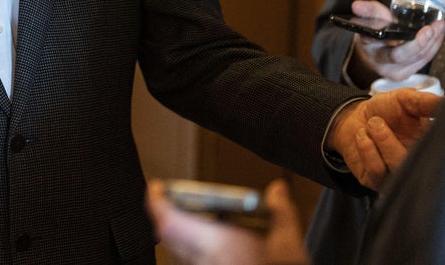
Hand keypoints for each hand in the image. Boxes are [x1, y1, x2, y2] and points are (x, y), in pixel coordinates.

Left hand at [146, 179, 307, 264]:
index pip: (170, 223)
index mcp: (218, 245)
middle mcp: (204, 262)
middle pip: (168, 237)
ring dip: (179, 234)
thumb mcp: (289, 245)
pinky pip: (191, 264)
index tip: (156, 187)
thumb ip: (280, 212)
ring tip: (192, 219)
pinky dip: (193, 251)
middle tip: (171, 197)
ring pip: (178, 253)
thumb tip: (277, 190)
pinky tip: (211, 246)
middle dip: (165, 214)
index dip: (157, 203)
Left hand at [326, 89, 439, 190]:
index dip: (439, 144)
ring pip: (399, 169)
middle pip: (424, 168)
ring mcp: (398, 176)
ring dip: (383, 141)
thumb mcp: (407, 99)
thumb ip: (427, 102)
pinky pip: (377, 171)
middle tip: (381, 120)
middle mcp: (417, 165)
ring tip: (373, 123)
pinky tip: (362, 135)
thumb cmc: (385, 109)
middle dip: (403, 142)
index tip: (423, 126)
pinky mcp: (376, 182)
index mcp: (431, 147)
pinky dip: (368, 149)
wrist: (354, 117)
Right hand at [348, 0, 444, 83]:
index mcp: (377, 57)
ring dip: (436, 41)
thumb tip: (357, 5)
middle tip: (437, 26)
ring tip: (441, 25)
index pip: (397, 55)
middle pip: (415, 57)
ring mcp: (402, 71)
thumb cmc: (370, 38)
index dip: (414, 45)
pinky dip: (434, 45)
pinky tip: (439, 34)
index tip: (425, 30)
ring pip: (424, 58)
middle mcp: (390, 68)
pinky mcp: (411, 70)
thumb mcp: (365, 23)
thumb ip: (366, 12)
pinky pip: (426, 59)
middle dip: (429, 40)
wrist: (370, 53)